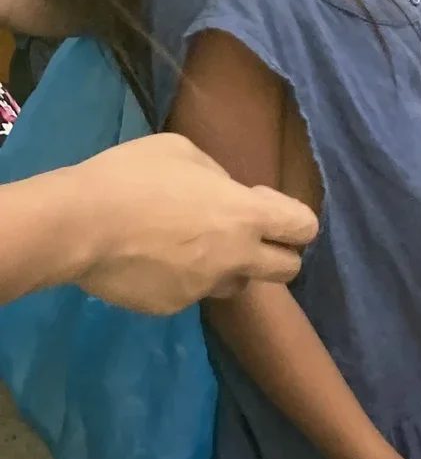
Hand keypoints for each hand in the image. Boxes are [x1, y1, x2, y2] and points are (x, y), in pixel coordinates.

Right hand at [60, 134, 317, 312]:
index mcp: (246, 216)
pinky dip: (181, 279)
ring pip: (236, 284)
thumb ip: (217, 176)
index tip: (265, 208)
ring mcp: (205, 287)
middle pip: (287, 270)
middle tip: (246, 238)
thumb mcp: (182, 152)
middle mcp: (236, 257)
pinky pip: (190, 294)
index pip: (305, 229)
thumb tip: (225, 192)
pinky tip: (151, 260)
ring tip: (191, 248)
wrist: (78, 225)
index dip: (293, 220)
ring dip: (228, 269)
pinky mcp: (173, 306)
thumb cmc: (130, 177)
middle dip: (276, 254)